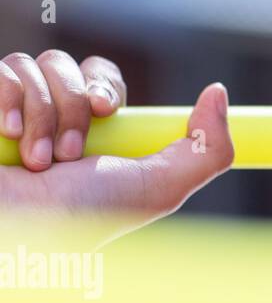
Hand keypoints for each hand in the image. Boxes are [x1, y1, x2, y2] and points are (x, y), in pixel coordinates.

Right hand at [0, 50, 233, 250]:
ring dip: (43, 116)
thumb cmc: (82, 219)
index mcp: (88, 133)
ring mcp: (8, 111)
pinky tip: (6, 138)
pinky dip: (8, 102)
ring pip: (36, 65)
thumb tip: (218, 92)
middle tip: (70, 151)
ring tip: (38, 164)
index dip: (105, 85)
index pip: (101, 78)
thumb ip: (206, 149)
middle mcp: (46, 118)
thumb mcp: (158, 189)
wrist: (17, 237)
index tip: (105, 110)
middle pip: (70, 65)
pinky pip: (3, 69)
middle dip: (74, 103)